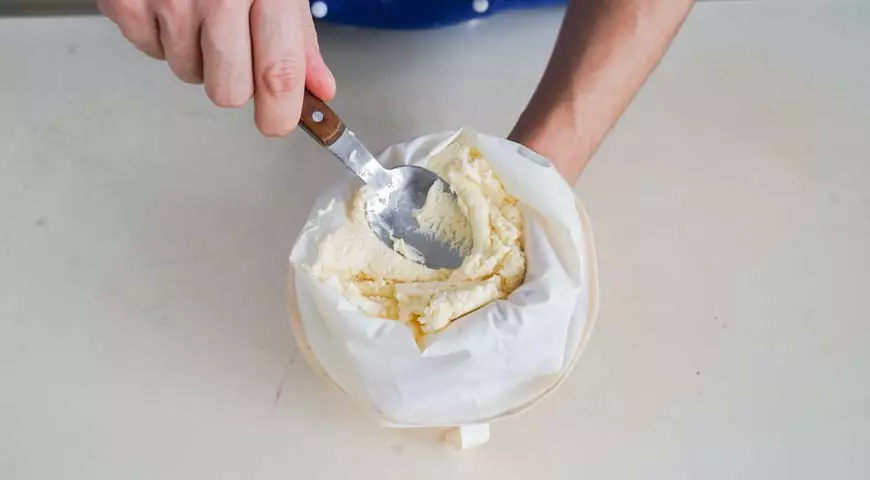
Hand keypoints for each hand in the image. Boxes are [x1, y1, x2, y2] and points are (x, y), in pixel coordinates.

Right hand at [99, 0, 335, 135]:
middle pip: (227, 91)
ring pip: (188, 73)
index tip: (279, 122)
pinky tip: (170, 2)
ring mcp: (167, 1)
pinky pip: (150, 50)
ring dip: (197, 53)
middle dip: (234, 83)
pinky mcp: (126, 1)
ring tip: (199, 9)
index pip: (277, 74)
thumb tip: (318, 89)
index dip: (280, 113)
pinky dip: (161, 35)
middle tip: (235, 48)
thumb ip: (299, 36)